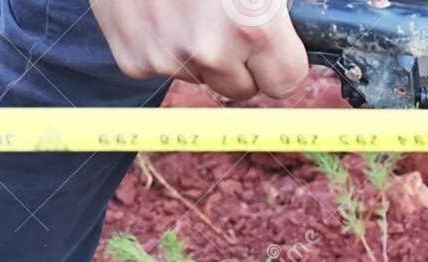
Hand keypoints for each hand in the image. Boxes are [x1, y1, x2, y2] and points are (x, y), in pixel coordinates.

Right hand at [91, 0, 308, 100]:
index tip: (273, 49)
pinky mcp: (133, 60)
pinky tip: (158, 10)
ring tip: (185, 6)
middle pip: (240, 88)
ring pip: (199, 77)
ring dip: (197, 52)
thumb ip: (274, 8)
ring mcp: (167, 59)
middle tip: (225, 20)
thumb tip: (294, 33)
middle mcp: (211, 52)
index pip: (284, 82)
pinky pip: (160, 67)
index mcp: (253, 26)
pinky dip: (162, 45)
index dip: (279, 63)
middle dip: (238, 63)